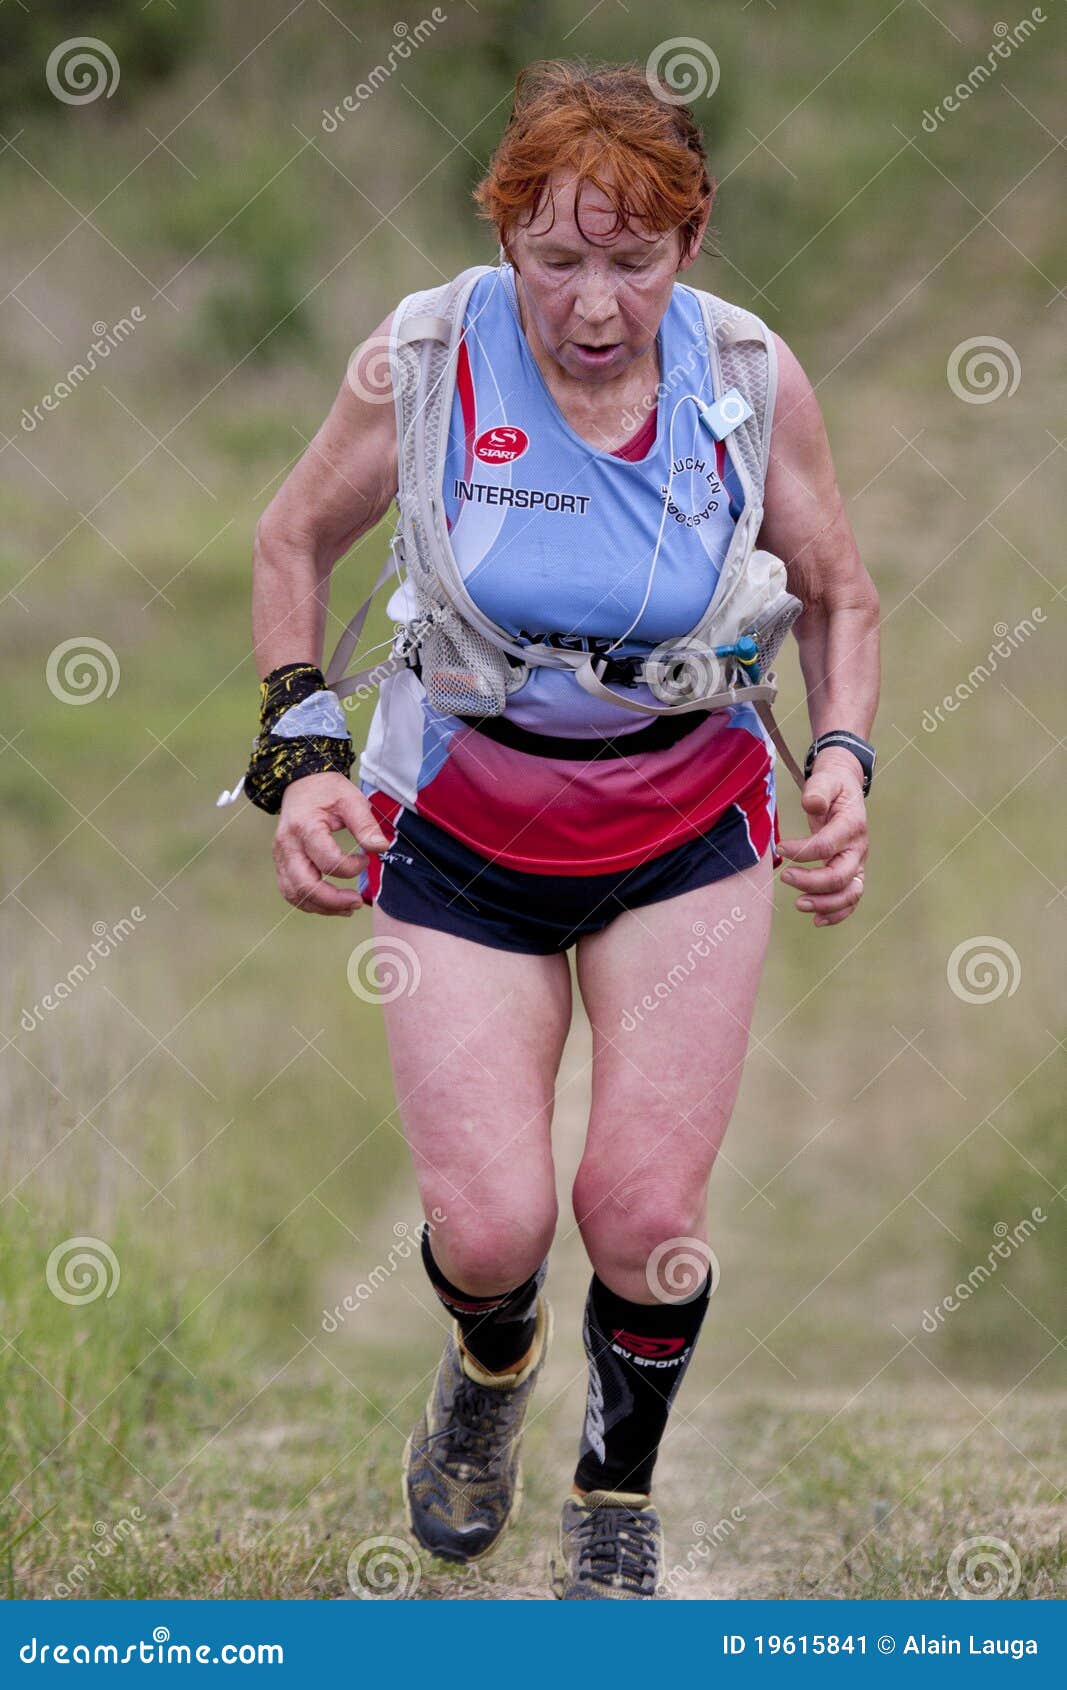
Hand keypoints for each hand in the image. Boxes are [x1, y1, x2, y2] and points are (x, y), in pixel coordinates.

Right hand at [272, 772, 389, 916]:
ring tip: (347, 908)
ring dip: (322, 906)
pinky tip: (330, 903)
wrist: (301, 783)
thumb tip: (381, 848)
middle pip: (305, 886)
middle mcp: (288, 845)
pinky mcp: (282, 863)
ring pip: (295, 894)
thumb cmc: (327, 790)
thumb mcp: (351, 799)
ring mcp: (281, 856)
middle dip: (333, 901)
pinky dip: (310, 902)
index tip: (365, 860)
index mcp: (305, 827)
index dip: (351, 868)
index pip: (327, 861)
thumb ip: (365, 825)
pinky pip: (291, 891)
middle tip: (356, 902)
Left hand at [777, 748, 868, 927]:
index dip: (802, 851)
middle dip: (811, 882)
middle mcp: (858, 849)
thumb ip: (818, 790)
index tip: (779, 848)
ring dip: (825, 904)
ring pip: (850, 893)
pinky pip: (850, 900)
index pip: (827, 845)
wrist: (846, 791)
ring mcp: (858, 864)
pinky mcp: (853, 874)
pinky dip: (836, 913)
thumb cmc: (831, 786)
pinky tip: (816, 920)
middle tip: (784, 877)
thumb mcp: (825, 780)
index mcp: (851, 825)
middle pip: (840, 875)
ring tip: (799, 905)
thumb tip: (812, 804)